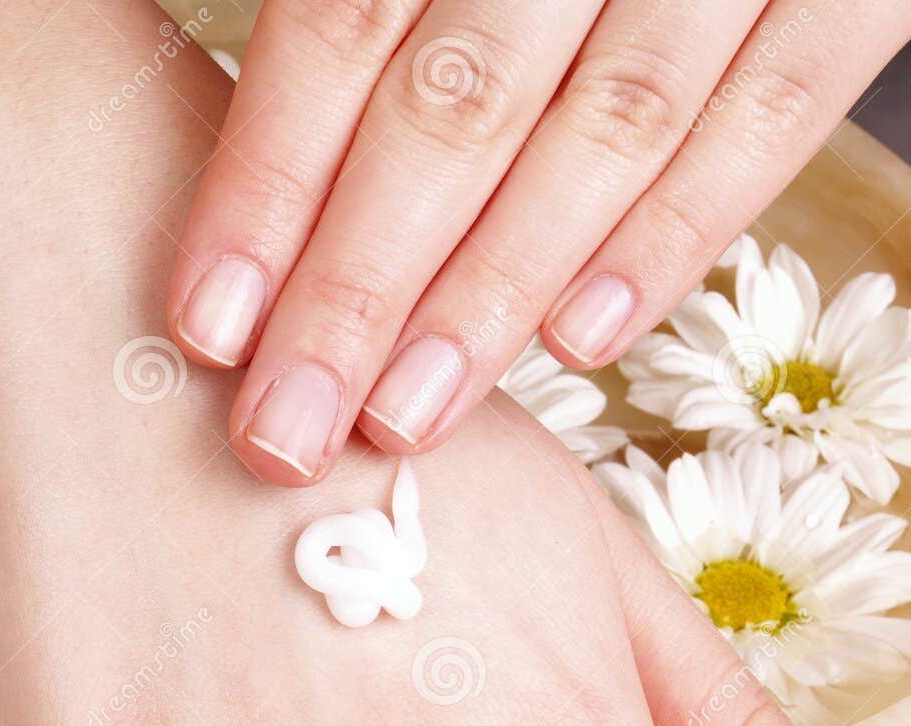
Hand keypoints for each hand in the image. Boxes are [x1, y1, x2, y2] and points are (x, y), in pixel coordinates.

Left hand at [165, 0, 910, 482]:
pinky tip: (578, 343)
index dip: (270, 181)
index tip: (209, 322)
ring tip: (405, 419)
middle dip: (359, 288)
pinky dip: (675, 238)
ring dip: (495, 292)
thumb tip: (252, 149)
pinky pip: (771, 114)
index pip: (343, 21)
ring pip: (607, 130)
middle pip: (458, 103)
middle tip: (286, 431)